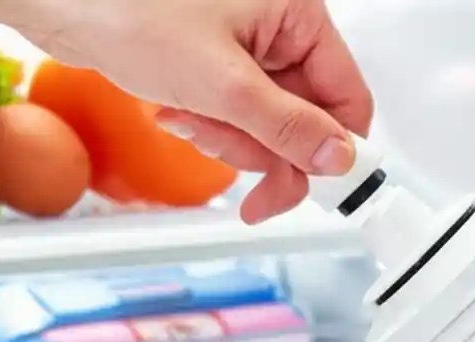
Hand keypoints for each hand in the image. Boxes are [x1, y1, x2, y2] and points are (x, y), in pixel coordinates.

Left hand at [9, 0, 372, 223]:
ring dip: (230, 141)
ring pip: (269, 125)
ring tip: (189, 120)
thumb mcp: (222, 84)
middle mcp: (278, 29)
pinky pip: (236, 117)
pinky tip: (177, 112)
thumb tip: (339, 159)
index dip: (333, 150)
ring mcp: (247, 47)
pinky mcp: (215, 64)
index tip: (319, 190)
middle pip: (307, 120)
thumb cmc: (127, 9)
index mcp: (298, 15)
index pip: (347, 98)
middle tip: (247, 185)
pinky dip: (210, 127)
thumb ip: (288, 127)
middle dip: (266, 150)